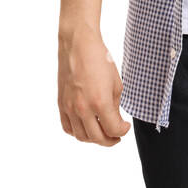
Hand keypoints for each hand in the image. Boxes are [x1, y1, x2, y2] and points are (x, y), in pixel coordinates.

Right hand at [58, 23, 131, 144]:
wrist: (78, 46)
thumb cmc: (100, 60)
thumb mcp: (116, 84)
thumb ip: (115, 107)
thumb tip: (114, 121)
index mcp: (100, 102)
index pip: (113, 130)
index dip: (122, 131)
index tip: (125, 127)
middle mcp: (82, 108)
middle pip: (97, 138)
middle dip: (109, 140)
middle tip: (116, 137)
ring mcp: (69, 108)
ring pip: (81, 136)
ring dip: (93, 139)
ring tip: (102, 133)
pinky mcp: (61, 104)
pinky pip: (67, 127)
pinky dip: (77, 132)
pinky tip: (86, 127)